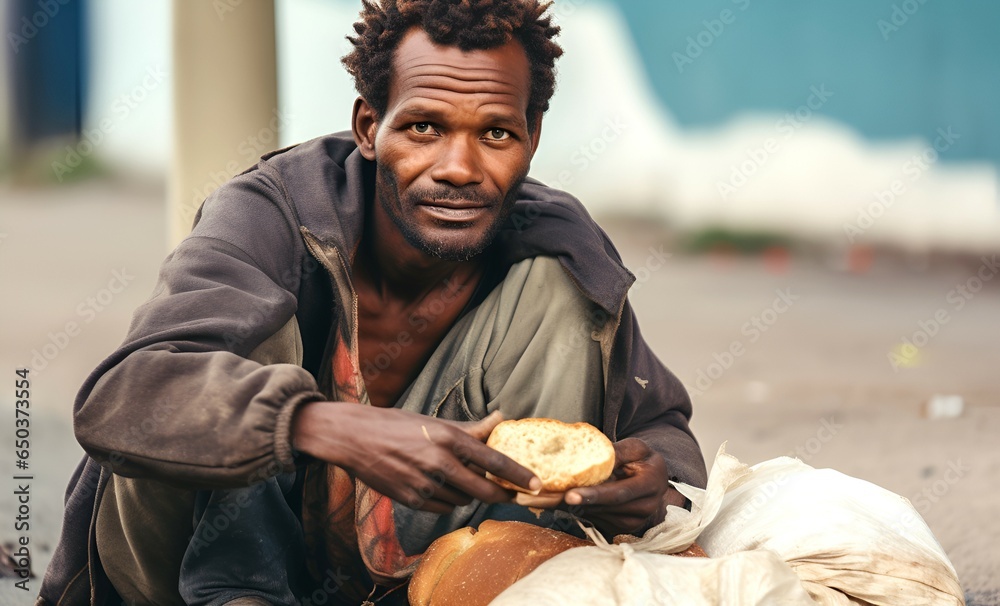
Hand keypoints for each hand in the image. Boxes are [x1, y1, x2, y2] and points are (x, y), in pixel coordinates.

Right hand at [292, 403, 539, 513]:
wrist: (354, 438)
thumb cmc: (396, 425)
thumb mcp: (434, 422)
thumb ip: (470, 427)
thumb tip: (500, 418)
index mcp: (447, 438)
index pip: (492, 460)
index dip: (517, 474)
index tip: (536, 484)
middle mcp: (439, 463)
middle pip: (482, 489)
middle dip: (501, 495)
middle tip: (511, 494)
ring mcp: (424, 484)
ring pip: (462, 499)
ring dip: (468, 494)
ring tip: (458, 478)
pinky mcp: (412, 499)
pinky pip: (442, 507)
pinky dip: (447, 500)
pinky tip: (437, 486)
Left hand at [563, 437, 683, 536]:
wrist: (656, 483)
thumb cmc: (643, 461)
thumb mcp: (636, 448)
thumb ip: (617, 452)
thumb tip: (591, 455)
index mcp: (651, 483)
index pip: (618, 493)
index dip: (594, 495)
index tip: (570, 495)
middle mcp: (646, 506)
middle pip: (606, 507)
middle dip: (577, 502)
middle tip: (551, 498)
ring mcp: (635, 521)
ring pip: (598, 515)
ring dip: (575, 507)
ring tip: (553, 497)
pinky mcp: (624, 528)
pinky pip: (597, 520)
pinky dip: (581, 510)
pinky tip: (568, 501)